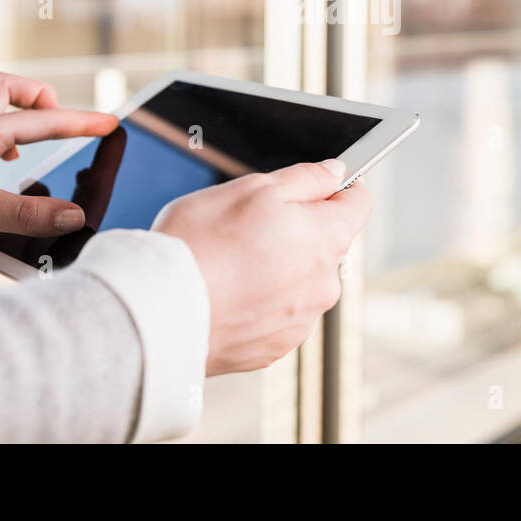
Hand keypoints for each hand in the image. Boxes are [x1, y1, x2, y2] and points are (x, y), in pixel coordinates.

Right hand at [152, 159, 370, 376]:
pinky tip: (228, 291)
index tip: (323, 185)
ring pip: (301, 280)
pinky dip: (260, 300)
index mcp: (326, 240)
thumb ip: (306, 178)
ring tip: (232, 261)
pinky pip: (278, 313)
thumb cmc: (201, 245)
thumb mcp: (255, 188)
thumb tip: (335, 173)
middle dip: (300, 230)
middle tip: (253, 223)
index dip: (341, 189)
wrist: (162, 310)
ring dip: (279, 267)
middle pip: (326, 245)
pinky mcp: (275, 346)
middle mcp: (324, 285)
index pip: (358, 205)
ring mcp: (301, 321)